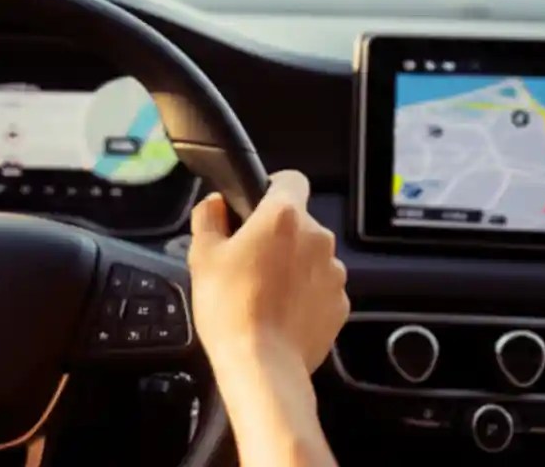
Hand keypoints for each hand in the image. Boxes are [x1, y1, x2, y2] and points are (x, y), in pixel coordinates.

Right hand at [188, 171, 348, 374]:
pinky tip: (280, 312)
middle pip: (299, 223)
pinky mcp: (341, 304)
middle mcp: (317, 238)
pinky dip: (305, 295)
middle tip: (248, 261)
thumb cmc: (230, 308)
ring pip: (311, 256)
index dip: (272, 189)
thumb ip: (208, 219)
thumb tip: (214, 205)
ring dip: (293, 266)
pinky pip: (321, 288)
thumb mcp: (203, 257)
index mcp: (284, 216)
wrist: (262, 366)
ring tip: (263, 292)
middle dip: (278, 236)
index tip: (256, 208)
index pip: (291, 179)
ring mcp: (334, 272)